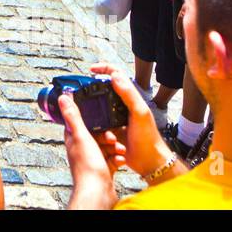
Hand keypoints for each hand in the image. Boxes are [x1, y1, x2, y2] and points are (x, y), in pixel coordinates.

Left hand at [58, 94, 117, 208]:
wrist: (98, 193)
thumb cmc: (87, 168)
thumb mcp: (81, 136)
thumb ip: (74, 116)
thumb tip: (62, 97)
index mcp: (74, 140)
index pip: (80, 123)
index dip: (91, 119)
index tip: (101, 118)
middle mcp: (82, 150)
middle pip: (97, 135)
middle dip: (108, 135)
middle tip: (112, 138)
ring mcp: (93, 160)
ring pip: (107, 147)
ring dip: (115, 147)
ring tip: (120, 150)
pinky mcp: (103, 170)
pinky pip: (113, 159)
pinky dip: (118, 159)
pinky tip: (121, 160)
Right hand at [89, 64, 175, 179]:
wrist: (149, 162)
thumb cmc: (148, 138)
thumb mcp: (139, 113)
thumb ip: (129, 94)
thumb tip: (115, 76)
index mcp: (130, 98)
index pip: (116, 75)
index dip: (104, 69)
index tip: (91, 70)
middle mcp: (122, 106)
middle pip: (104, 89)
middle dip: (93, 89)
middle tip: (82, 91)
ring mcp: (115, 118)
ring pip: (98, 107)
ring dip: (92, 110)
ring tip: (85, 112)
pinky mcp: (110, 129)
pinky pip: (97, 123)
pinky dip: (93, 124)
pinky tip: (89, 127)